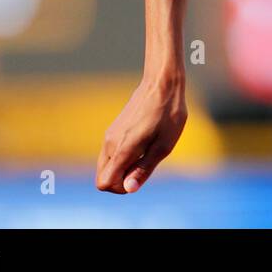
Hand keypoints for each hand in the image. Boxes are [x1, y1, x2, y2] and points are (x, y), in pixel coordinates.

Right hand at [96, 72, 187, 193]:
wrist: (162, 83)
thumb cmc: (168, 113)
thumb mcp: (164, 145)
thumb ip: (144, 168)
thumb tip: (129, 189)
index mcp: (122, 149)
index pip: (103, 183)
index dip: (121, 188)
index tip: (141, 175)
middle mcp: (110, 143)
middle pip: (102, 177)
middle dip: (121, 181)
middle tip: (146, 165)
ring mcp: (109, 134)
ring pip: (106, 165)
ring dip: (122, 168)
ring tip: (146, 152)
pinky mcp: (113, 129)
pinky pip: (111, 153)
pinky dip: (123, 157)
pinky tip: (143, 143)